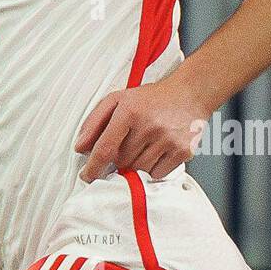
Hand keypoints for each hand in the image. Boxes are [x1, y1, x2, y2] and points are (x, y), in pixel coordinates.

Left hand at [74, 74, 211, 182]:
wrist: (189, 93)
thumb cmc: (152, 98)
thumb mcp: (118, 100)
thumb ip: (94, 121)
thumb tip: (81, 146)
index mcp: (129, 111)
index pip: (105, 148)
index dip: (93, 166)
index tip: (87, 176)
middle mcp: (149, 126)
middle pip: (122, 161)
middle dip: (119, 158)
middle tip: (128, 144)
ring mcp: (167, 140)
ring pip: (139, 170)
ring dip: (135, 164)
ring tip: (143, 145)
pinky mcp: (182, 151)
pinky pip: (157, 174)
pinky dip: (152, 168)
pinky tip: (156, 151)